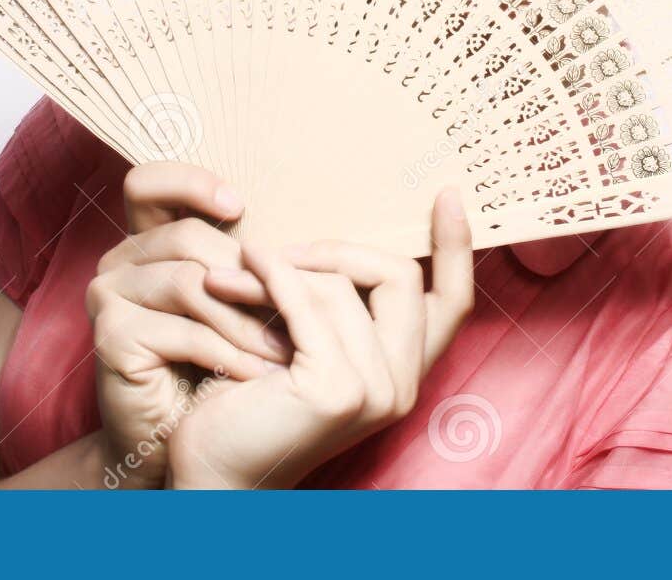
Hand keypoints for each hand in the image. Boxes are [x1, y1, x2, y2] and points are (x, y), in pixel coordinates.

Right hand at [88, 162, 291, 488]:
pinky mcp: (110, 336)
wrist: (179, 446)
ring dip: (246, 322)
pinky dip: (229, 354)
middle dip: (249, 279)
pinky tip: (260, 374)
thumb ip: (250, 266)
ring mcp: (107, 296)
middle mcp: (118, 262)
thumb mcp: (239, 308)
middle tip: (296, 315)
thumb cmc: (217, 371)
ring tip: (287, 353)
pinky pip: (183, 330)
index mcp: (145, 245)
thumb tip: (311, 243)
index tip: (239, 206)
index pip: (148, 185)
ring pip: (190, 282)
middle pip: (188, 238)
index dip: (189, 183)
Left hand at [164, 186, 474, 488]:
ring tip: (237, 265)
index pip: (454, 303)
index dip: (457, 248)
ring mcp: (376, 391)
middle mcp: (403, 386)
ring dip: (284, 266)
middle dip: (338, 250)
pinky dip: (274, 275)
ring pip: (342, 287)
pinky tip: (245, 264)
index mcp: (406, 374)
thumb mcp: (307, 347)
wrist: (214, 474)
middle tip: (284, 250)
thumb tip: (331, 237)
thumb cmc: (251, 406)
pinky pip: (309, 302)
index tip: (448, 196)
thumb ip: (335, 308)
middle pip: (400, 276)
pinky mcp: (337, 389)